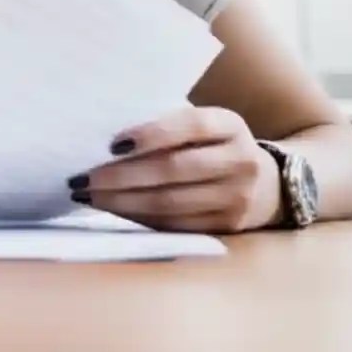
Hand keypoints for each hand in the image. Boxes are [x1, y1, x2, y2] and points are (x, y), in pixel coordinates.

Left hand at [68, 107, 281, 232]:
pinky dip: (137, 218)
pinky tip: (111, 209)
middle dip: (120, 175)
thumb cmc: (214, 147)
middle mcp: (240, 161)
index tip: (111, 143)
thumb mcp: (205, 127)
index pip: (191, 125)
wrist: (270, 185)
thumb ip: (168, 124)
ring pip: (170, 202)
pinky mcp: (227, 226)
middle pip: (173, 169)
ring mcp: (237, 197)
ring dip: (121, 201)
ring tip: (87, 195)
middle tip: (81, 177)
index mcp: (230, 125)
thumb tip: (103, 137)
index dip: (151, 133)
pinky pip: (174, 224)